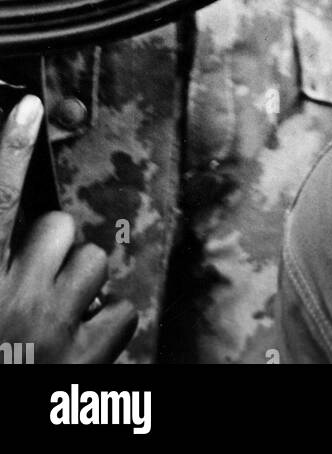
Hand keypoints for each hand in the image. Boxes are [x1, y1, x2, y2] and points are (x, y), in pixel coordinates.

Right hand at [0, 94, 135, 362]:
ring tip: (53, 317)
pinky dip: (107, 325)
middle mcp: (12, 302)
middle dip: (49, 247)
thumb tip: (8, 234)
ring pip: (95, 262)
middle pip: (57, 227)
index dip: (8, 150)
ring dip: (79, 285)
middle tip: (29, 282)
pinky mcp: (90, 362)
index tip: (27, 108)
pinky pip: (121, 311)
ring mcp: (55, 331)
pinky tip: (81, 345)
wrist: (3, 433)